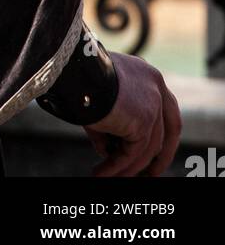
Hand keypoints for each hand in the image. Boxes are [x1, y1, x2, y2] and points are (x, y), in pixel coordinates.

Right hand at [84, 52, 181, 176]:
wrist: (74, 69)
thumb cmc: (79, 77)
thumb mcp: (100, 97)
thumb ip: (111, 120)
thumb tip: (108, 150)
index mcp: (146, 73)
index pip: (166, 108)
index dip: (162, 132)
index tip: (155, 152)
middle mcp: (155, 84)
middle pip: (170, 128)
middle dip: (160, 155)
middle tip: (150, 174)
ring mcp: (153, 102)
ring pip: (146, 147)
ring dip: (126, 167)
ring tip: (104, 175)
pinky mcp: (145, 120)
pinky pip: (133, 152)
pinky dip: (117, 166)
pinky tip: (101, 173)